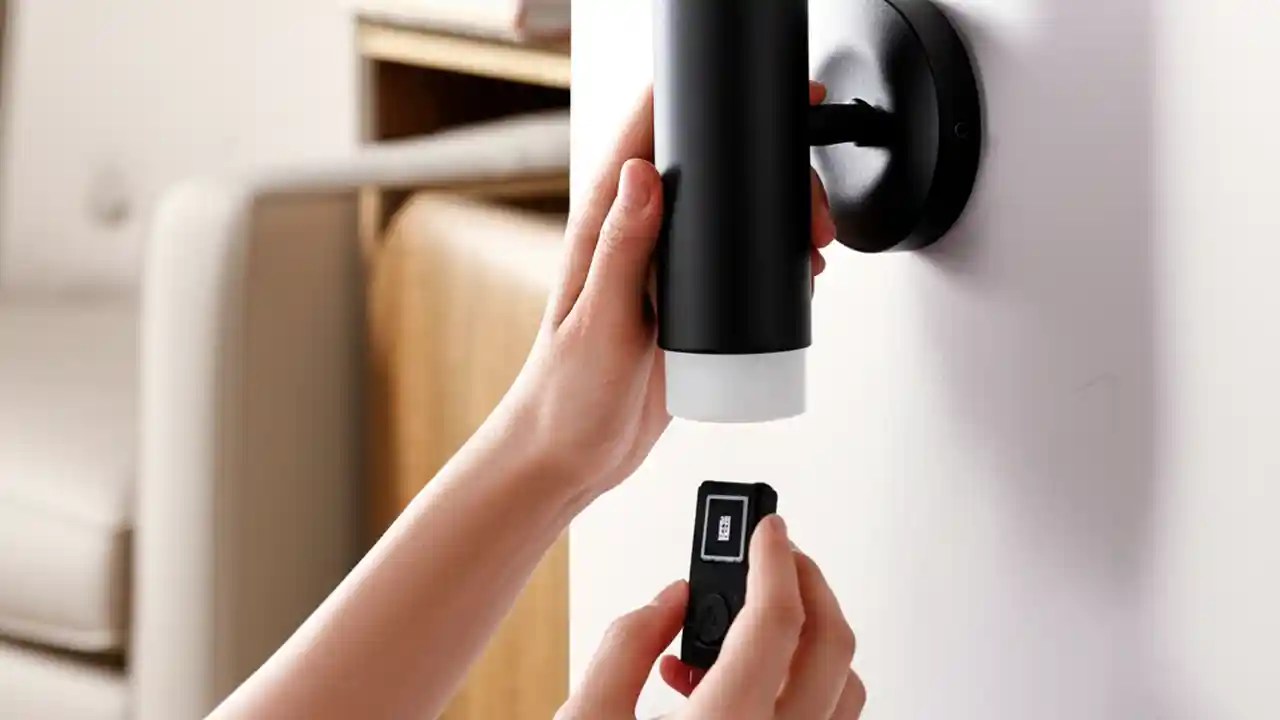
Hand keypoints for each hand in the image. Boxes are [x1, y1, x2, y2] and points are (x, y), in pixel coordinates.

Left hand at [498, 84, 837, 497]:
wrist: (573, 456)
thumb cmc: (564, 394)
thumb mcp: (598, 322)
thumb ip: (620, 249)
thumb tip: (641, 172)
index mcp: (605, 226)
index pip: (646, 137)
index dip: (692, 100)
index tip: (744, 89)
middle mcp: (637, 238)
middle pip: (710, 172)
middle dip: (767, 170)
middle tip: (806, 202)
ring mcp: (666, 271)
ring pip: (732, 217)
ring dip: (778, 215)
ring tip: (814, 241)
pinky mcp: (689, 306)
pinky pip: (740, 266)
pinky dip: (776, 260)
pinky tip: (800, 275)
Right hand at [557, 516, 864, 719]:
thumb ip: (623, 653)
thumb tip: (669, 601)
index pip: (775, 625)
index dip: (774, 561)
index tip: (767, 528)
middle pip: (832, 648)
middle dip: (808, 584)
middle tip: (778, 555)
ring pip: (845, 689)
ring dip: (814, 637)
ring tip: (764, 615)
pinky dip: (806, 685)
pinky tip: (750, 683)